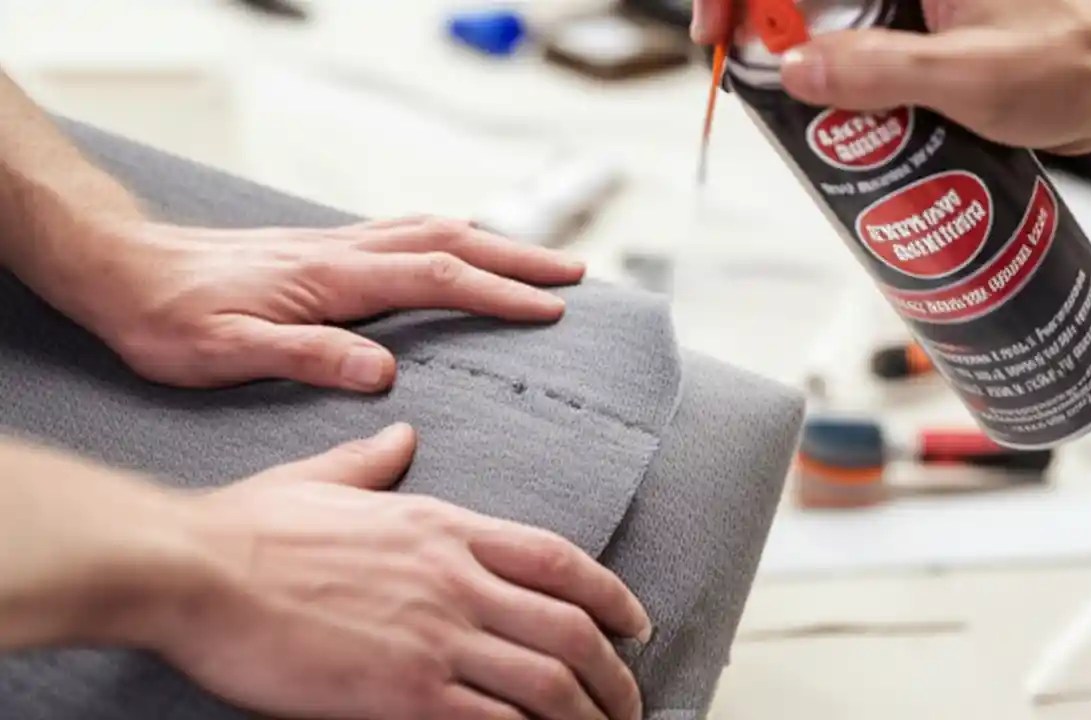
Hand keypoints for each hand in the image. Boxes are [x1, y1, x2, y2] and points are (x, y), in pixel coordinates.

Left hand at [21, 216, 584, 391]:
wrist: (124, 272)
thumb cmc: (170, 319)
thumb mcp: (227, 353)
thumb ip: (307, 356)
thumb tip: (383, 375)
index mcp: (333, 280)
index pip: (436, 279)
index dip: (498, 292)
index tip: (549, 308)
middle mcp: (343, 252)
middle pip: (451, 241)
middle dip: (518, 256)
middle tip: (574, 272)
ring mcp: (336, 245)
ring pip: (432, 229)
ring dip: (492, 241)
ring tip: (539, 258)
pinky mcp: (324, 250)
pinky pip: (406, 232)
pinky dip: (452, 237)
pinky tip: (460, 250)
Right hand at [155, 424, 648, 719]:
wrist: (194, 571)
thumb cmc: (250, 529)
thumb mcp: (323, 478)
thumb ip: (374, 461)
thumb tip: (401, 436)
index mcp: (444, 526)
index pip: (560, 559)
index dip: (612, 595)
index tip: (635, 623)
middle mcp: (456, 578)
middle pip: (571, 627)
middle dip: (614, 672)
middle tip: (628, 701)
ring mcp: (435, 636)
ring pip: (547, 680)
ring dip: (587, 714)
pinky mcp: (405, 691)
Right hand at [692, 0, 1090, 153]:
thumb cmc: (1077, 66)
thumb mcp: (968, 76)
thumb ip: (880, 70)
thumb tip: (794, 67)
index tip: (721, 26)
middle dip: (760, 13)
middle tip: (729, 60)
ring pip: (827, 6)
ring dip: (789, 39)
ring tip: (769, 87)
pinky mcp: (922, 25)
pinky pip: (854, 33)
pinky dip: (826, 61)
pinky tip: (817, 99)